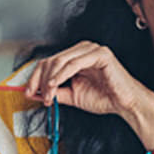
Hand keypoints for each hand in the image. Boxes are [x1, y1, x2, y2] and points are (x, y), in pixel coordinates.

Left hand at [24, 41, 149, 117]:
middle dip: (41, 79)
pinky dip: (61, 75)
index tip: (28, 92)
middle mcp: (83, 49)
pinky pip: (74, 63)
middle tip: (38, 96)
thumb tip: (33, 93)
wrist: (126, 104)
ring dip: (50, 79)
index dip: (35, 77)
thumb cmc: (104, 98)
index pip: (49, 61)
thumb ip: (55, 92)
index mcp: (76, 56)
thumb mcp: (73, 96)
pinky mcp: (100, 54)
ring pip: (60, 60)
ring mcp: (92, 49)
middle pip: (51, 59)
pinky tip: (55, 86)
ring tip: (47, 95)